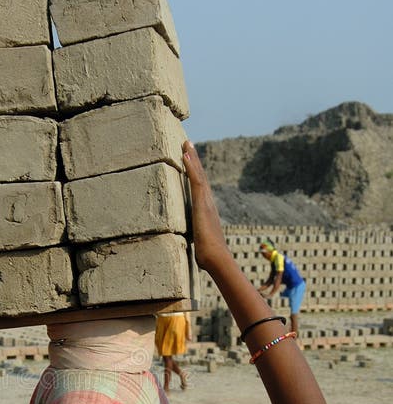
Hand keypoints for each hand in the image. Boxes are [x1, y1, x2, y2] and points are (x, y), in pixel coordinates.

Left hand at [182, 140, 227, 271]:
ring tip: (186, 143)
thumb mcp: (199, 244)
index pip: (200, 189)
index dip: (195, 174)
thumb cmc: (210, 257)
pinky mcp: (202, 204)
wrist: (218, 260)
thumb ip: (195, 240)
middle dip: (194, 161)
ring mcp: (206, 203)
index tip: (189, 161)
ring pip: (199, 175)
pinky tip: (185, 155)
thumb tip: (193, 246)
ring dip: (192, 158)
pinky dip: (191, 167)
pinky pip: (196, 181)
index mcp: (206, 211)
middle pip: (201, 177)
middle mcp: (208, 203)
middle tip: (188, 144)